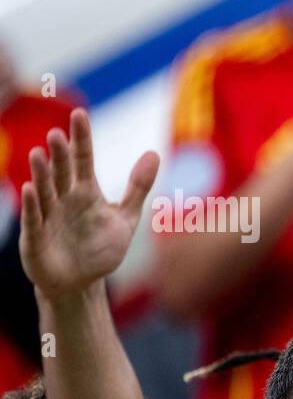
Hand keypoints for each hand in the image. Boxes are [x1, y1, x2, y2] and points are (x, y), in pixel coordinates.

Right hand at [19, 110, 157, 298]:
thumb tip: (154, 152)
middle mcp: (64, 201)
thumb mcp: (125, 218)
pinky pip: (34, 220)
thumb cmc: (100, 248)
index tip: (80, 114)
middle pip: (62, 174)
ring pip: (45, 192)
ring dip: (41, 174)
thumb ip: (138, 187)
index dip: (82, 140)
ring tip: (39, 153)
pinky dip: (34, 206)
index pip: (84, 161)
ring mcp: (49, 218)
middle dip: (60, 155)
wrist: (80, 283)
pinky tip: (31, 189)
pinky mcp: (36, 239)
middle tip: (57, 134)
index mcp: (86, 193)